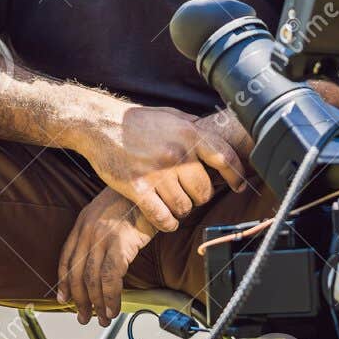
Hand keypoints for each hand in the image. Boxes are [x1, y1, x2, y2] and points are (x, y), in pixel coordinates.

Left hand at [57, 189, 156, 324]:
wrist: (153, 183)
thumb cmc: (137, 198)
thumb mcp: (110, 209)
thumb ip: (101, 229)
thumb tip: (102, 255)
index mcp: (83, 222)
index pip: (66, 258)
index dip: (63, 281)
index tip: (63, 298)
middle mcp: (88, 230)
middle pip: (76, 273)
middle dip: (78, 299)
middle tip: (83, 316)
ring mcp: (102, 237)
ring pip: (92, 280)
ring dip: (96, 304)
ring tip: (102, 318)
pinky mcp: (120, 244)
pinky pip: (110, 279)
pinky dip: (111, 298)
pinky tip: (113, 309)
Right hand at [86, 105, 251, 232]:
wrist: (98, 124)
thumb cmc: (134, 120)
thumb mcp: (169, 115)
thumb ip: (192, 126)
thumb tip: (215, 135)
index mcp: (187, 133)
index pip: (224, 158)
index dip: (236, 175)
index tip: (239, 186)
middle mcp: (176, 154)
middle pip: (204, 191)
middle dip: (198, 197)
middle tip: (188, 194)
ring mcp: (157, 172)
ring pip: (184, 207)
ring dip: (180, 210)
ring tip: (171, 202)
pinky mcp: (137, 189)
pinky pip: (163, 218)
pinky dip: (166, 223)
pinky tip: (163, 219)